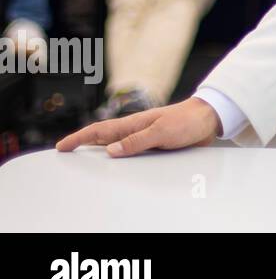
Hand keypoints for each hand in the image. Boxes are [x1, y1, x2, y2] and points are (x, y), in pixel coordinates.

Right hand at [55, 96, 221, 156]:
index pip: (99, 131)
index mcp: (133, 124)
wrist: (209, 117)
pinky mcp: (154, 142)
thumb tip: (110, 150)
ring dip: (100, 149)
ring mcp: (144, 135)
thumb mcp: (161, 132)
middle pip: (103, 137)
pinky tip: (117, 160)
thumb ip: (137, 141)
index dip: (79, 138)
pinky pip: (131, 149)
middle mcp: (135, 129)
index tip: (62, 145)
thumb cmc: (186, 120)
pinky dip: (119, 154)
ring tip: (84, 157)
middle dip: (83, 143)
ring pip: (116, 143)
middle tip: (66, 151)